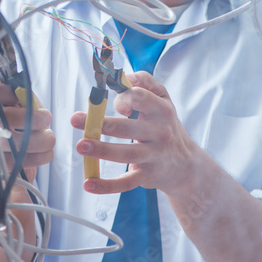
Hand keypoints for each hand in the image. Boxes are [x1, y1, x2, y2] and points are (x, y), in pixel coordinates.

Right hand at [0, 82, 54, 181]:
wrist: (16, 153)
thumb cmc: (20, 120)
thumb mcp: (19, 99)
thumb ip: (16, 86)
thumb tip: (0, 63)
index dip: (13, 93)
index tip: (30, 99)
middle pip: (4, 118)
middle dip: (32, 119)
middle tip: (47, 118)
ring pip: (13, 143)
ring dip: (40, 140)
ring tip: (50, 138)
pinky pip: (19, 161)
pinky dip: (39, 157)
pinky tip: (46, 152)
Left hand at [71, 71, 203, 198]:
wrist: (186, 166)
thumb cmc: (166, 125)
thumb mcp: (163, 99)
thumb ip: (145, 82)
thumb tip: (123, 75)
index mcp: (161, 110)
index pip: (141, 98)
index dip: (124, 97)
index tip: (114, 103)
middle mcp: (159, 133)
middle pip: (128, 128)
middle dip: (101, 123)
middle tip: (75, 119)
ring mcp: (153, 156)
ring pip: (126, 154)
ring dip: (101, 150)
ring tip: (81, 145)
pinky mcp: (146, 176)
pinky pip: (126, 182)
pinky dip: (106, 185)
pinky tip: (88, 183)